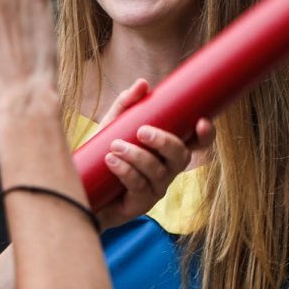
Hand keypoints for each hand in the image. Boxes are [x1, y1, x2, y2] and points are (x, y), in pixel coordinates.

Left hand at [91, 78, 215, 230]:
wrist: (82, 189)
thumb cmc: (102, 155)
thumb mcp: (112, 126)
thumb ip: (126, 105)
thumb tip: (142, 84)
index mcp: (168, 151)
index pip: (198, 143)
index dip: (206, 135)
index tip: (201, 121)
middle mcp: (168, 170)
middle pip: (181, 157)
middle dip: (164, 142)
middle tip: (142, 131)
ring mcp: (156, 189)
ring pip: (158, 172)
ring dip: (137, 156)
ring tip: (115, 146)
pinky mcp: (140, 204)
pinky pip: (139, 186)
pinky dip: (125, 171)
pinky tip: (111, 161)